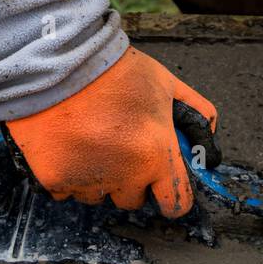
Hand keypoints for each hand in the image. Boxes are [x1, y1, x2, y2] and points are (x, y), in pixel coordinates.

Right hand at [5, 46, 217, 217]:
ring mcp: (86, 179)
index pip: (175, 204)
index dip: (172, 196)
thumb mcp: (166, 83)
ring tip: (91, 141)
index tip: (164, 189)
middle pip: (133, 199)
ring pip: (98, 196)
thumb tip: (208, 145)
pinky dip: (68, 175)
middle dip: (131, 179)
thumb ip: (196, 113)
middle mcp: (123, 174)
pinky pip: (66, 191)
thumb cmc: (114, 70)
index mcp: (155, 154)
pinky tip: (69, 146)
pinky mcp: (54, 179)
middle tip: (120, 147)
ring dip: (98, 178)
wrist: (59, 60)